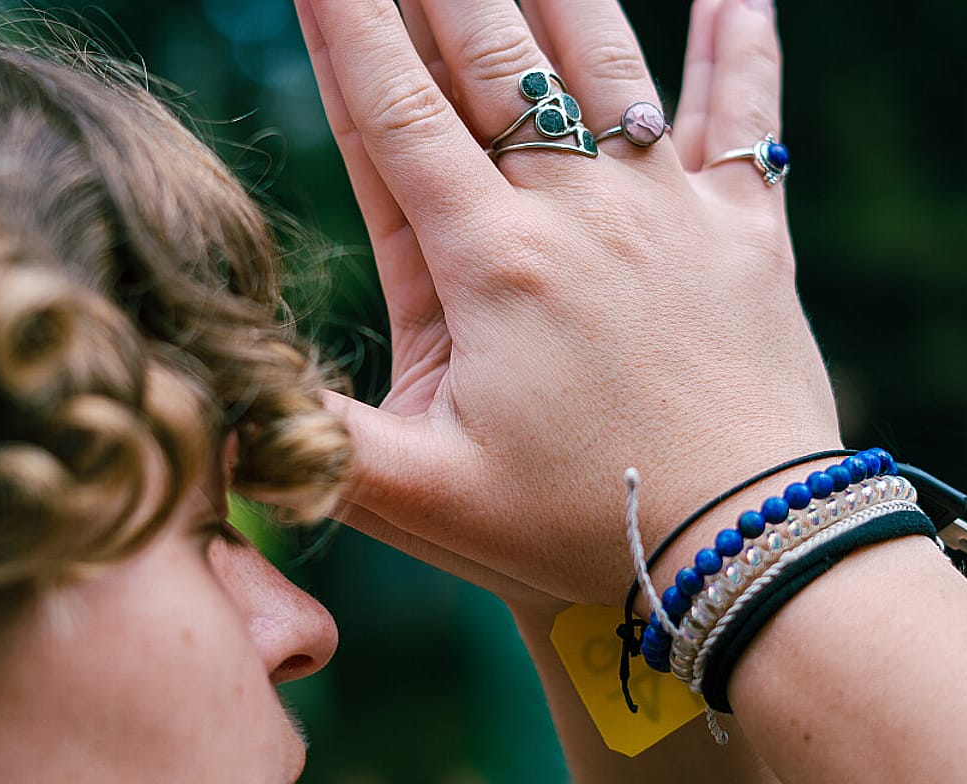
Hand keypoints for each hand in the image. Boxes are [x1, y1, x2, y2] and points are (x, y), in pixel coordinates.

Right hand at [296, 0, 841, 605]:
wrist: (746, 548)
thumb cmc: (579, 526)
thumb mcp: (426, 500)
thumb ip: (318, 439)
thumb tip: (221, 399)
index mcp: (492, 263)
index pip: (396, 111)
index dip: (346, 23)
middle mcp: (580, 212)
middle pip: (492, 58)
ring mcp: (670, 211)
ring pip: (603, 58)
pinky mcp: (745, 233)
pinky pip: (745, 117)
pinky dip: (742, 44)